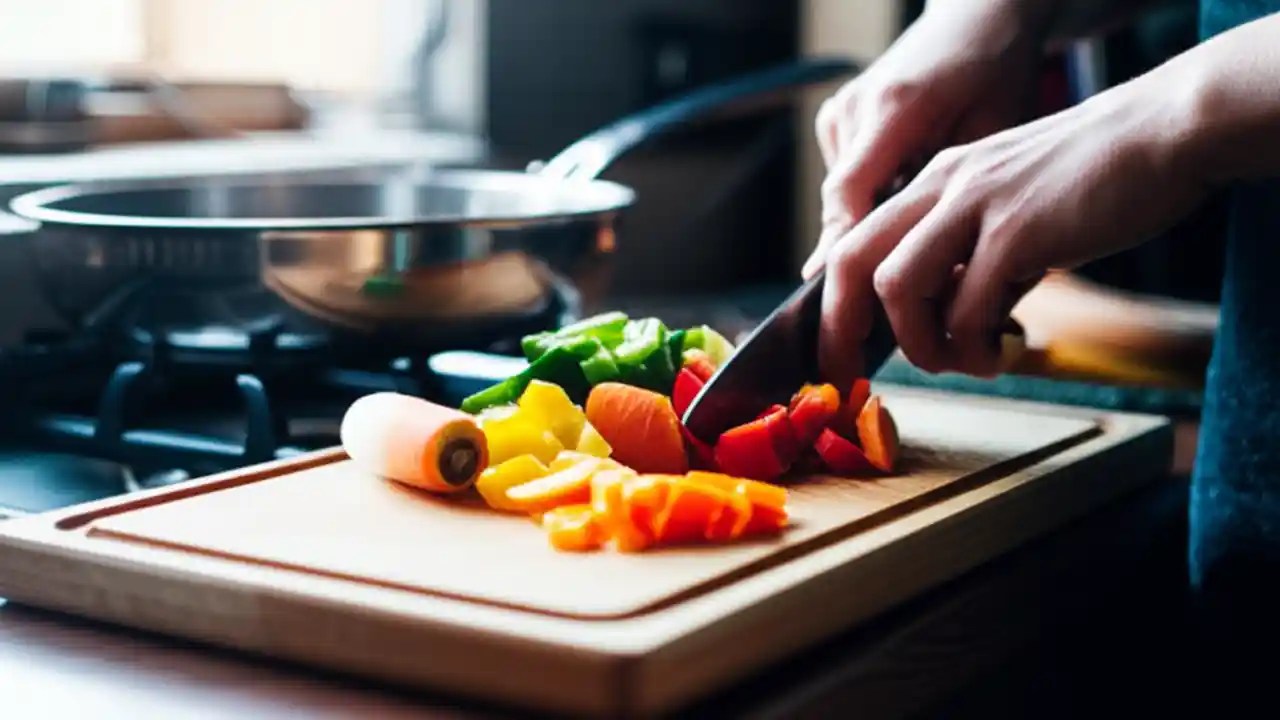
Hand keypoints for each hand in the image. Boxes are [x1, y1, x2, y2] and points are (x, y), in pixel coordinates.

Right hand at [806, 1, 1051, 279]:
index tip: (838, 303)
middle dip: (844, 271)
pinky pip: (849, 181)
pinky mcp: (840, 120)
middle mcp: (855, 109)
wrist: (978, 16)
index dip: (842, 253)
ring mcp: (842, 113)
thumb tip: (936, 274)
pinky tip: (904, 226)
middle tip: (846, 336)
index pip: (849, 193)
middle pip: (837, 206)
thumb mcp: (991, 134)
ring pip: (843, 200)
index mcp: (895, 109)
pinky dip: (873, 210)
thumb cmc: (997, 70)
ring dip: (870, 240)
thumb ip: (956, 196)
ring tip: (901, 284)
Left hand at [818, 68, 1207, 384]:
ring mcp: (977, 205)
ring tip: (958, 361)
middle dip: (841, 330)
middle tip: (851, 377)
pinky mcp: (1018, 232)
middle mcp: (942, 185)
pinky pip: (968, 309)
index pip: (855, 242)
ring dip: (919, 344)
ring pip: (899, 288)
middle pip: (853, 262)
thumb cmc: (1095, 177)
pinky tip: (999, 355)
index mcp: (935, 179)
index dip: (836, 304)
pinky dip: (974, 348)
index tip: (840, 351)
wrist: (1164, 132)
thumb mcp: (1010, 203)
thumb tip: (947, 319)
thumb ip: (970, 250)